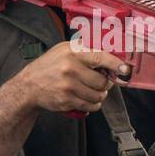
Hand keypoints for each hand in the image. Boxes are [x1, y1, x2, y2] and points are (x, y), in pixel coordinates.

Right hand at [13, 41, 129, 115]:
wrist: (29, 86)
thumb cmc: (49, 66)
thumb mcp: (63, 50)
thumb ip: (85, 50)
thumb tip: (110, 54)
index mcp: (72, 53)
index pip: (100, 57)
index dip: (116, 64)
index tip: (126, 69)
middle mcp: (70, 69)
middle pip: (102, 81)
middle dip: (105, 84)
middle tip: (101, 82)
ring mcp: (68, 86)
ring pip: (98, 95)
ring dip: (100, 95)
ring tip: (93, 91)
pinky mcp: (66, 100)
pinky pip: (90, 105)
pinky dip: (93, 104)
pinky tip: (87, 99)